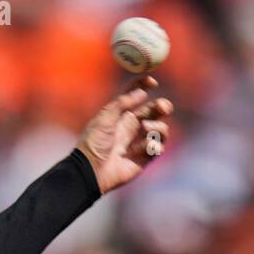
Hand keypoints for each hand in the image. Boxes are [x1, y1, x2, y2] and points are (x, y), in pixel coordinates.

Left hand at [75, 76, 172, 193]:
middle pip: (155, 111)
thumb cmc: (94, 143)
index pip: (137, 96)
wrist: (91, 170)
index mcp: (122, 115)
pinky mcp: (145, 158)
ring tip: (146, 128)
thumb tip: (142, 92)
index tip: (152, 83)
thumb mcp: (105, 117)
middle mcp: (133, 127)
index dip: (145, 86)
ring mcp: (140, 142)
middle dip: (162, 106)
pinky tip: (141, 148)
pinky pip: (158, 147)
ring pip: (161, 129)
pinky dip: (153, 145)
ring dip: (158, 126)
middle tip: (162, 106)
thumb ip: (123, 102)